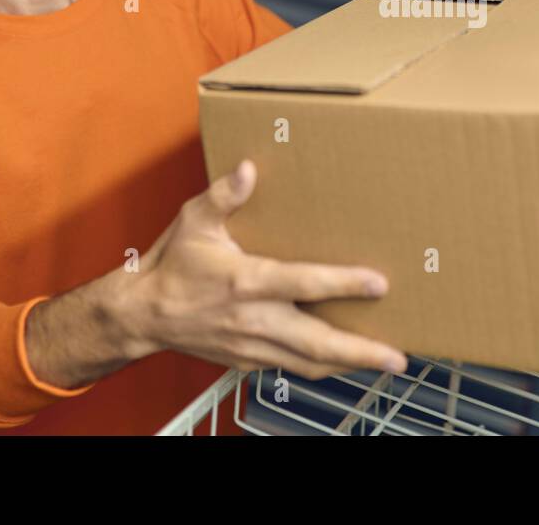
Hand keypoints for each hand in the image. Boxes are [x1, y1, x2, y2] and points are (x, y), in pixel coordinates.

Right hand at [132, 160, 407, 379]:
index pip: (303, 283)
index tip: (378, 283)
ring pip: (308, 363)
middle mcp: (254, 320)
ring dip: (349, 364)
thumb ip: (223, 196)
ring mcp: (252, 346)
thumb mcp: (193, 222)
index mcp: (245, 282)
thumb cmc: (172, 266)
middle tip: (398, 357)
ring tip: (385, 361)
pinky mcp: (248, 361)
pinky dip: (321, 367)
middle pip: (316, 343)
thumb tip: (248, 169)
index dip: (342, 283)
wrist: (141, 316)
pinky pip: (291, 368)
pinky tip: (345, 361)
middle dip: (360, 351)